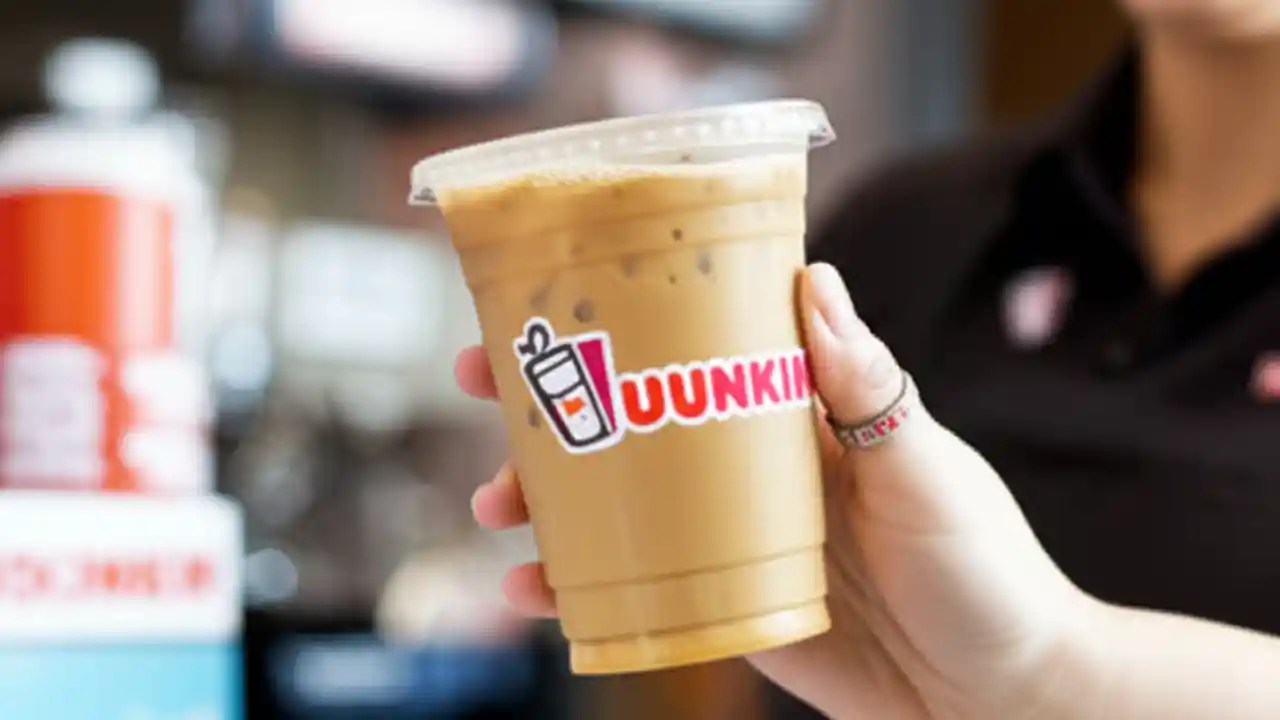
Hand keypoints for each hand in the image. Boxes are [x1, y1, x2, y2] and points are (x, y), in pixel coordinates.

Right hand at [457, 263, 1102, 719]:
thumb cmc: (983, 568)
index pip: (698, 340)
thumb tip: (817, 282)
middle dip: (552, 396)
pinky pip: (631, 583)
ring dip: (545, 493)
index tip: (555, 294)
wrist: (993, 691)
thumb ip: (869, 388)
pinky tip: (534, 591)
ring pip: (615, 498)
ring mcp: (727, 531)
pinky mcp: (719, 598)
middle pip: (632, 414)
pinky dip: (575, 587)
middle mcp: (751, 460)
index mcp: (798, 410)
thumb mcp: (928, 467)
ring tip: (496, 501)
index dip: (627, 314)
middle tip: (483, 382)